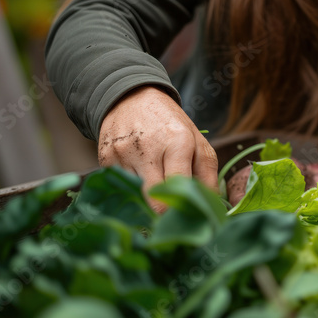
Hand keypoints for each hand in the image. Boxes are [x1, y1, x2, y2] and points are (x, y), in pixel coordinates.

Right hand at [98, 86, 218, 212]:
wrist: (131, 99)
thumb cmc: (170, 125)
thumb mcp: (198, 143)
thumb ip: (208, 176)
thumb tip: (212, 207)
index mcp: (178, 143)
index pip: (178, 189)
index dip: (184, 209)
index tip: (189, 218)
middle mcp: (148, 150)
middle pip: (154, 202)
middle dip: (165, 214)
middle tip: (173, 216)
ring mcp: (122, 156)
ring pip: (136, 199)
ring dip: (146, 203)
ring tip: (155, 193)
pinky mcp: (105, 161)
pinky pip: (121, 188)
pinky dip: (132, 191)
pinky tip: (138, 179)